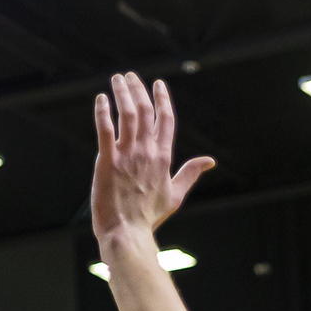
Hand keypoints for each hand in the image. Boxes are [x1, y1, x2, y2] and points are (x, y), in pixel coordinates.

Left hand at [91, 74, 214, 243]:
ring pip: (128, 114)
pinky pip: (105, 129)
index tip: (157, 84)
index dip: (162, 99)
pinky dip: (103, 111)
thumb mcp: (175, 195)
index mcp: (163, 158)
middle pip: (146, 111)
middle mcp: (147, 152)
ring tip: (118, 79)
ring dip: (123, 93)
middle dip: (139, 89)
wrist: (127, 233)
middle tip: (131, 76)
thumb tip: (210, 161)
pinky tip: (101, 99)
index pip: (166, 120)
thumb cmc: (149, 218)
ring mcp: (127, 155)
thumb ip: (190, 173)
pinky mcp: (106, 161)